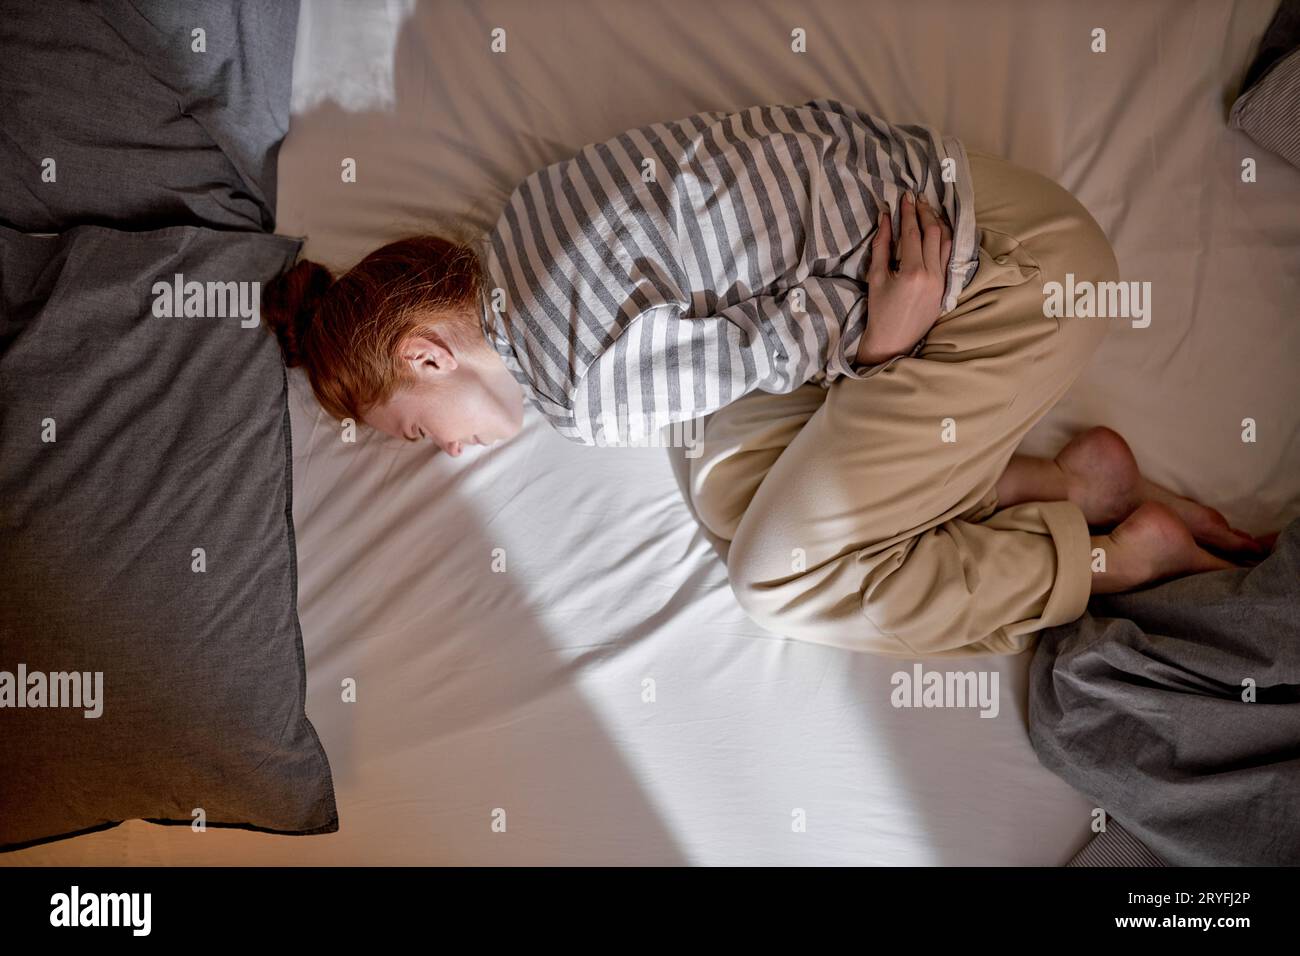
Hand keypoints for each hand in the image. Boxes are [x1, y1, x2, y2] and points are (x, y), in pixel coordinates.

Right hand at [857, 190, 952, 365]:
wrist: (893, 341)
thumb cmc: (880, 311)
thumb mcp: (876, 277)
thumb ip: (881, 246)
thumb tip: (884, 218)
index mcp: (913, 272)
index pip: (913, 233)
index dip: (908, 213)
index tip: (905, 197)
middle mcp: (932, 274)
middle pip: (934, 233)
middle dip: (925, 212)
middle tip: (917, 198)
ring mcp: (942, 281)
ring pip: (946, 243)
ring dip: (938, 223)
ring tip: (929, 210)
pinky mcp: (945, 287)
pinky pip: (949, 257)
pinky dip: (945, 240)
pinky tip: (939, 231)